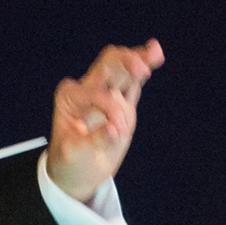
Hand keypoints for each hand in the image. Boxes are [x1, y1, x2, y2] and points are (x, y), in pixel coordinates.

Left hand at [47, 38, 163, 201]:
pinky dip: (144, 69)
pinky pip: (133, 82)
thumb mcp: (74, 154)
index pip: (96, 92)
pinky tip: (155, 54)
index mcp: (70, 97)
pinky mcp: (123, 104)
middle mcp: (87, 89)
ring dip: (139, 58)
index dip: (111, 109)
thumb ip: (94, 140)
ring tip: (155, 50)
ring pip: (123, 68)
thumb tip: (115, 129)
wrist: (76, 173)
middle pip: (108, 64)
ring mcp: (107, 94)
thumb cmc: (70, 161)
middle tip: (142, 69)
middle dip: (126, 62)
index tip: (118, 132)